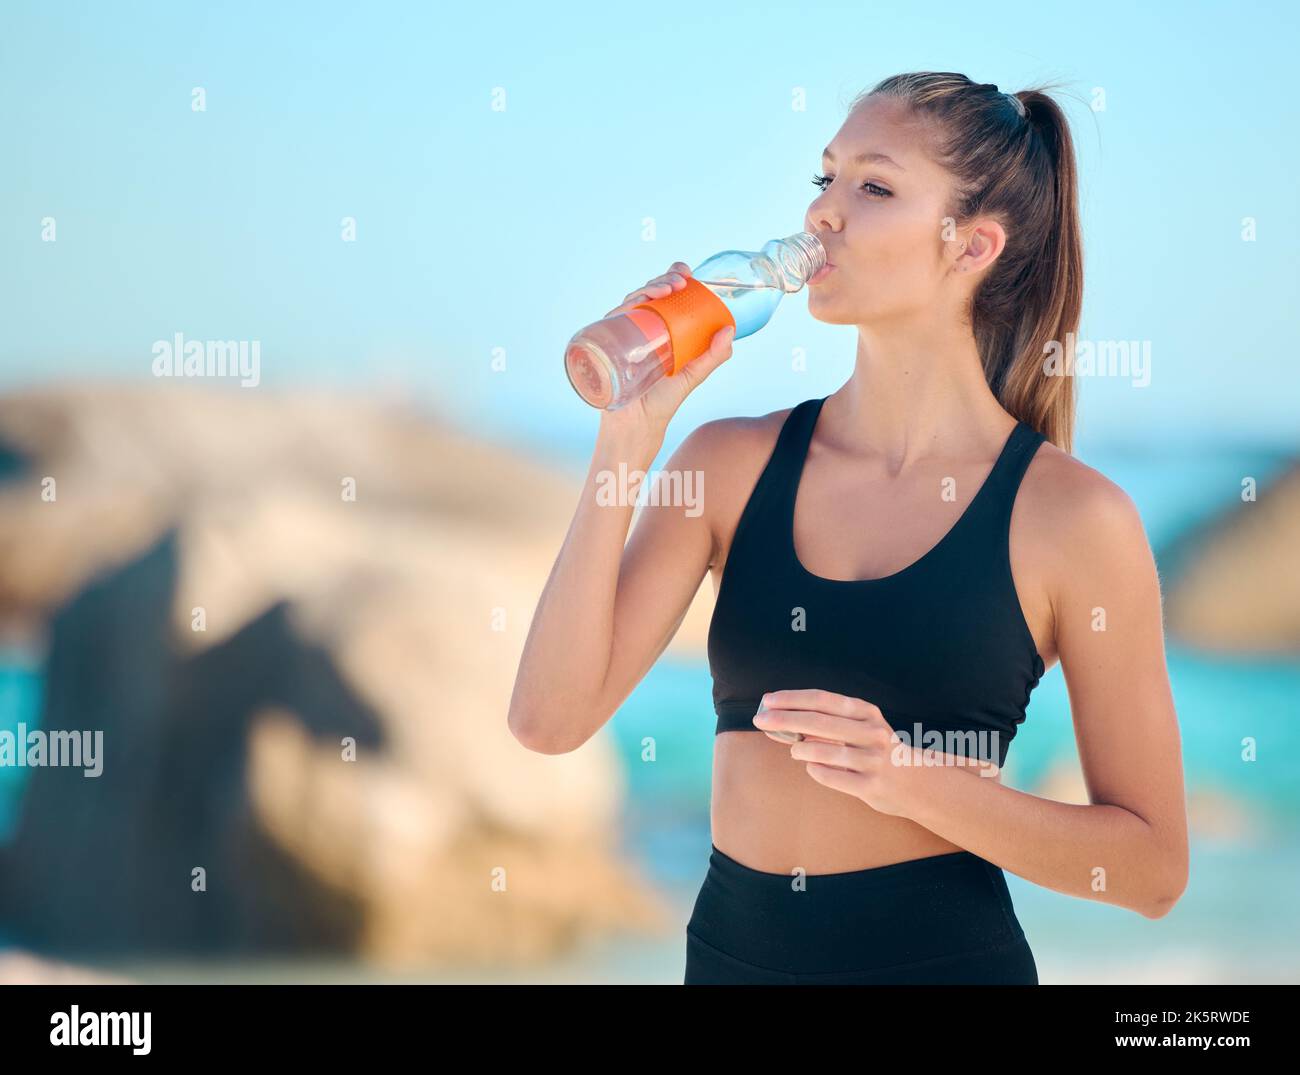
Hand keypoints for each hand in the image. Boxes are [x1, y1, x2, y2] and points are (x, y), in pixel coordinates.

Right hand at [598, 261, 735, 436]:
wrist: (637, 425)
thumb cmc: (662, 401)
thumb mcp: (693, 375)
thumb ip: (713, 356)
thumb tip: (730, 330)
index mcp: (659, 330)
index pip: (664, 297)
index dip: (672, 278)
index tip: (687, 273)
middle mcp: (639, 328)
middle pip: (648, 294)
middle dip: (663, 280)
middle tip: (681, 282)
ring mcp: (622, 334)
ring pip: (631, 301)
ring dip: (648, 289)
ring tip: (667, 289)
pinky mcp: (607, 343)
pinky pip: (613, 319)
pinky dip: (624, 306)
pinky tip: (637, 303)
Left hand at [750, 688, 922, 817]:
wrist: (916, 782)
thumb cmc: (877, 750)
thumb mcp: (860, 728)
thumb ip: (825, 723)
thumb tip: (778, 719)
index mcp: (866, 712)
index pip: (822, 699)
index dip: (792, 699)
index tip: (768, 701)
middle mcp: (871, 732)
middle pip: (818, 722)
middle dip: (784, 720)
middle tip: (761, 720)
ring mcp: (871, 760)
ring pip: (822, 751)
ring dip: (800, 748)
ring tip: (794, 749)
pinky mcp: (870, 785)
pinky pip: (830, 776)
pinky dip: (815, 770)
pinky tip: (812, 767)